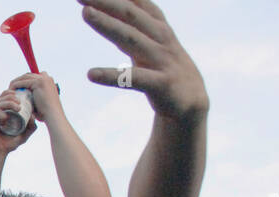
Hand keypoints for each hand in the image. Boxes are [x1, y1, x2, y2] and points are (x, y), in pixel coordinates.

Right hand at [0, 90, 36, 152]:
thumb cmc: (8, 144)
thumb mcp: (24, 135)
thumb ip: (31, 127)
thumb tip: (34, 116)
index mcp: (3, 111)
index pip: (8, 96)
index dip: (15, 94)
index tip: (24, 99)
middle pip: (3, 95)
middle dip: (13, 97)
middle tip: (20, 104)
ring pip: (0, 102)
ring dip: (10, 103)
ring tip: (17, 109)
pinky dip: (2, 113)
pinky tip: (6, 119)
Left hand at [9, 71, 62, 123]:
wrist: (53, 115)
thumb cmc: (46, 114)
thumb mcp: (39, 104)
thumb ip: (33, 100)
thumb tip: (24, 102)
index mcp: (48, 81)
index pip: (33, 77)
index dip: (24, 81)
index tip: (17, 89)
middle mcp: (46, 78)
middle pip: (28, 75)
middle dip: (18, 81)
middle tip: (10, 89)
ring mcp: (43, 79)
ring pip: (24, 77)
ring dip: (15, 83)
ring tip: (9, 90)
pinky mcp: (38, 82)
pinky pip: (22, 82)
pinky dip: (15, 86)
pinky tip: (10, 91)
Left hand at [81, 0, 207, 119]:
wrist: (193, 104)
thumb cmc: (166, 71)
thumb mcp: (152, 44)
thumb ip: (133, 27)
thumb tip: (115, 7)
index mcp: (158, 28)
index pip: (136, 4)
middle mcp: (161, 39)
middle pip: (130, 15)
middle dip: (106, 1)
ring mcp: (163, 60)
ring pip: (131, 39)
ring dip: (107, 24)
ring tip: (85, 13)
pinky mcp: (162, 84)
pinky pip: (134, 79)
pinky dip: (112, 75)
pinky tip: (90, 74)